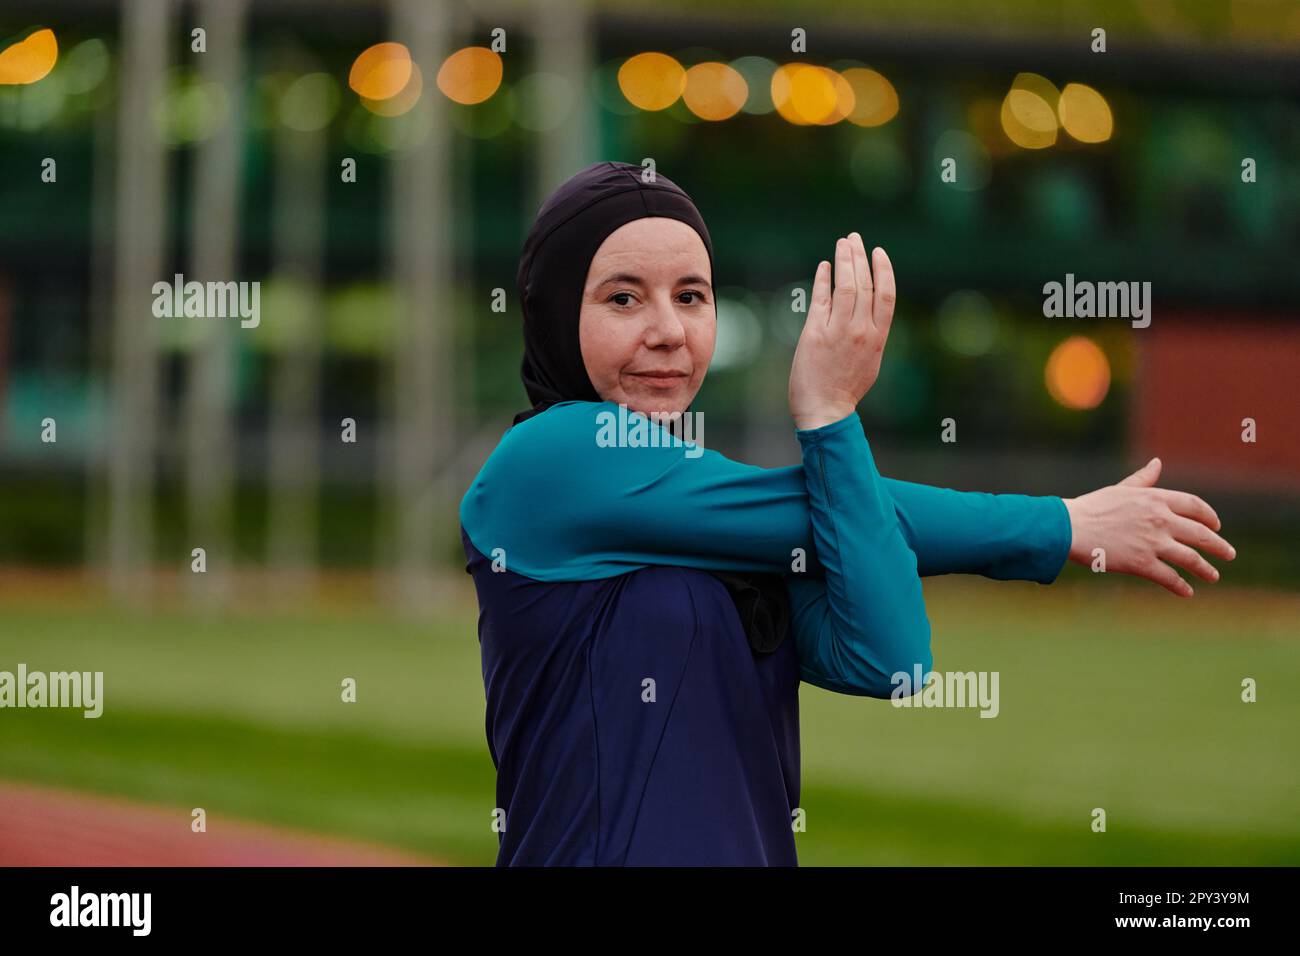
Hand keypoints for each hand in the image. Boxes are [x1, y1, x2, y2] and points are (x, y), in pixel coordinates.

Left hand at [788, 233, 895, 430]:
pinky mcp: (816, 333)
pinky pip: (822, 299)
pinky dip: (823, 279)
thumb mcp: (870, 361)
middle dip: (860, 256)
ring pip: (845, 286)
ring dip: (844, 260)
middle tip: (854, 238)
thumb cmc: (846, 389)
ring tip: (842, 244)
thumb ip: (871, 336)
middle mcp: (861, 331)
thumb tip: (870, 316)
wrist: (825, 410)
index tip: (879, 252)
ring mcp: (838, 331)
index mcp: (878, 337)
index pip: (886, 294)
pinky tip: (825, 266)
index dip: (884, 270)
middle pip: (864, 284)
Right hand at [1062, 458, 1235, 596]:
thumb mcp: (1120, 490)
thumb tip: (1157, 463)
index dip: (1210, 517)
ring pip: (1191, 558)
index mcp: (1155, 499)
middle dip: (1219, 546)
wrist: (1069, 528)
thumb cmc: (1091, 508)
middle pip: (1201, 534)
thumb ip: (1143, 480)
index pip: (1195, 506)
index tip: (1216, 526)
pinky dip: (1181, 586)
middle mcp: (1160, 519)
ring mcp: (1153, 542)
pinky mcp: (1142, 563)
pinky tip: (1187, 591)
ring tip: (1213, 576)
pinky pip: (1170, 577)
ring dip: (1205, 569)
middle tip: (1229, 554)